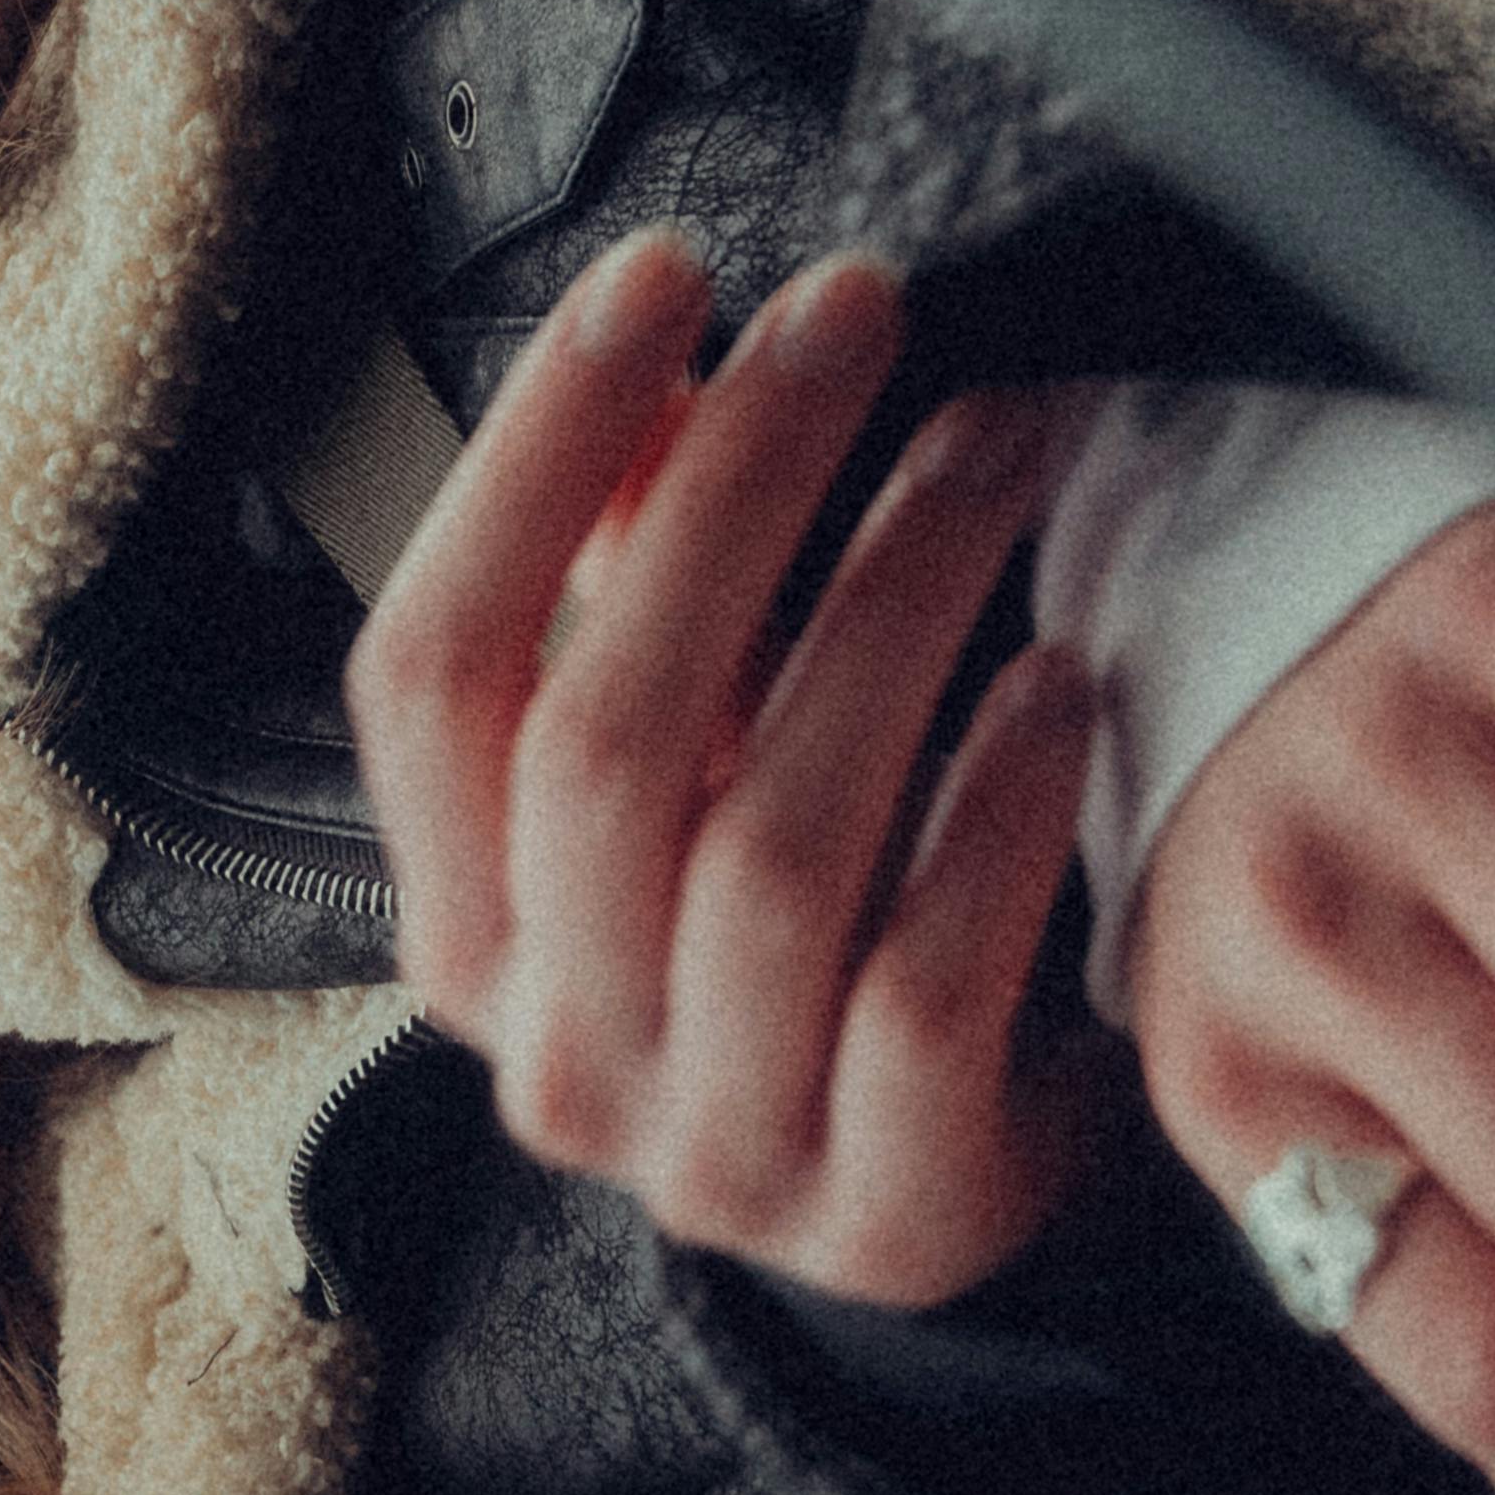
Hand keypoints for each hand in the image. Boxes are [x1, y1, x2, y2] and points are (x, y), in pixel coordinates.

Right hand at [349, 233, 1099, 1300]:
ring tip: (994, 452)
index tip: (658, 282)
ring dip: (889, 611)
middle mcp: (555, 1054)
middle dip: (734, 489)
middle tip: (857, 317)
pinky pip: (920, 991)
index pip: (431, 676)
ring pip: (765, 850)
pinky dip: (994, 817)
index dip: (526, 460)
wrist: (965, 1185)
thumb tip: (645, 352)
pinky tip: (1063, 683)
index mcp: (466, 934)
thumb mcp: (701, 764)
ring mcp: (710, 1151)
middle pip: (599, 739)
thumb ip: (643, 588)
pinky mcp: (879, 1213)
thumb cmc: (827, 939)